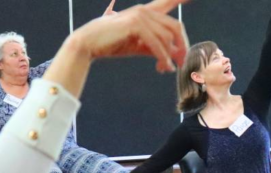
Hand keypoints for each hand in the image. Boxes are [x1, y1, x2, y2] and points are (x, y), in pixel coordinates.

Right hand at [71, 0, 188, 72]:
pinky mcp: (135, 25)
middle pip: (175, 27)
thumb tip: (176, 55)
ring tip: (167, 68)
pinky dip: (162, 57)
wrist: (88, 44)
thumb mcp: (140, 45)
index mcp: (146, 12)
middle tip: (181, 63)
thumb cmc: (113, 44)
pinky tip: (162, 67)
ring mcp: (140, 16)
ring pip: (167, 38)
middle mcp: (144, 10)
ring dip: (170, 56)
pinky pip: (157, 44)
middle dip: (182, 46)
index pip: (167, 2)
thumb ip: (158, 47)